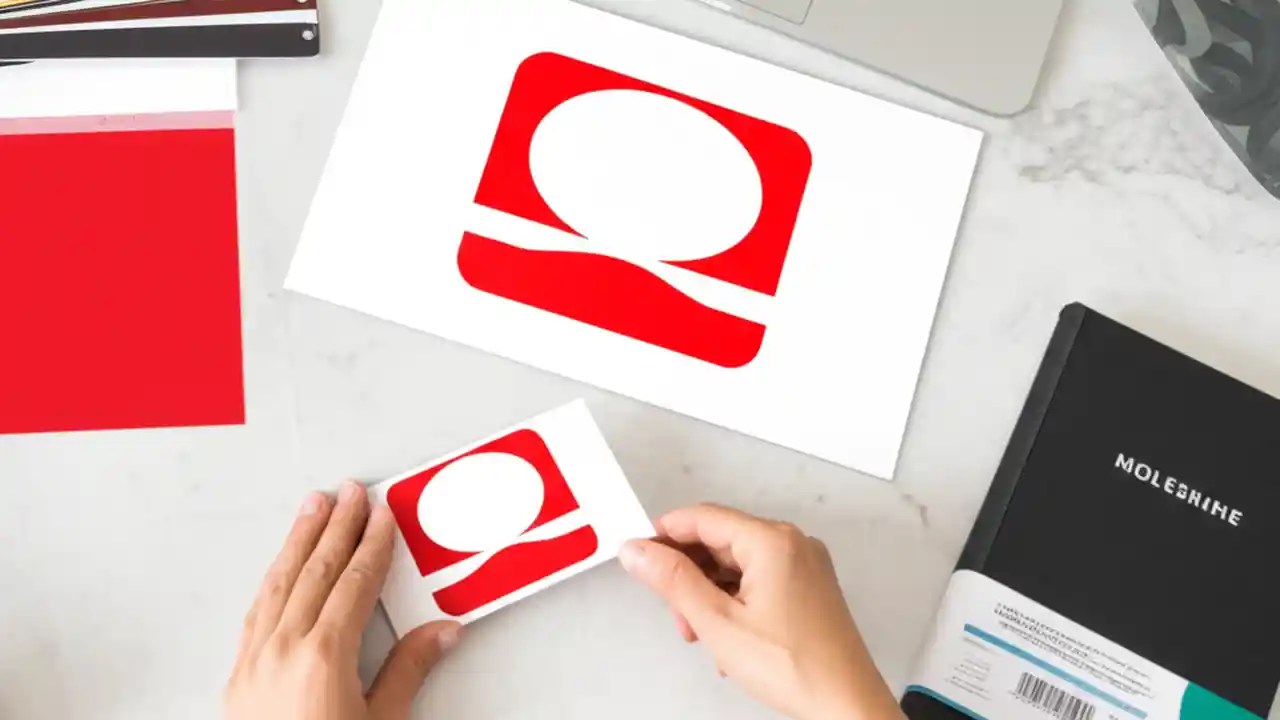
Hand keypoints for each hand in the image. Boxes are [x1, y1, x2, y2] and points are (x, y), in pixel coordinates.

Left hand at [226, 481, 462, 719]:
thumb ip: (409, 671)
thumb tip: (442, 631)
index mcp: (323, 656)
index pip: (354, 583)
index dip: (372, 544)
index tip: (382, 515)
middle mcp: (282, 649)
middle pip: (315, 571)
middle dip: (336, 526)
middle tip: (351, 492)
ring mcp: (254, 661)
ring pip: (278, 582)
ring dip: (298, 541)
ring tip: (312, 508)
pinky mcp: (237, 678)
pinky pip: (256, 610)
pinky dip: (273, 579)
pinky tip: (280, 568)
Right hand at [619, 504, 901, 719]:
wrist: (846, 704)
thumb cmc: (796, 667)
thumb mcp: (718, 622)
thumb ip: (673, 581)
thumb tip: (639, 551)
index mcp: (772, 541)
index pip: (702, 518)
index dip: (664, 534)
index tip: (638, 555)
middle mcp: (792, 543)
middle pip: (719, 540)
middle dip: (688, 574)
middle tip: (674, 612)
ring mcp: (803, 564)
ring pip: (736, 563)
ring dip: (709, 593)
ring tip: (701, 634)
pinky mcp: (807, 586)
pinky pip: (757, 579)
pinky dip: (734, 601)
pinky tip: (726, 638)